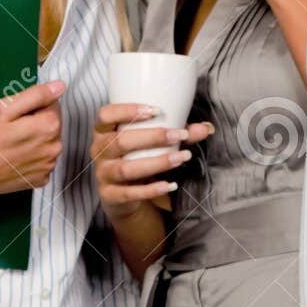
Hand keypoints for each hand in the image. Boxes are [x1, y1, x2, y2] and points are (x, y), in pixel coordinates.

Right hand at [0, 80, 65, 197]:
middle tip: (10, 128)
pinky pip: (41, 162)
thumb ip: (36, 95)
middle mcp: (54, 148)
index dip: (33, 106)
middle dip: (35, 123)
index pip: (52, 105)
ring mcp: (47, 166)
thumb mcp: (5, 109)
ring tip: (9, 144)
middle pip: (51, 125)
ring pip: (46, 143)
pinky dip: (31, 158)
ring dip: (34, 140)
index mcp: (49, 126)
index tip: (16, 114)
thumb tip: (58, 87)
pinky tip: (13, 157)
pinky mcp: (39, 180)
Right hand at [92, 103, 214, 218]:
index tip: (156, 110)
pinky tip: (171, 184)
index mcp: (104, 132)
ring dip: (156, 162)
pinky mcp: (110, 196)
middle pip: (120, 141)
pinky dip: (151, 189)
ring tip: (182, 157)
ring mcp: (102, 174)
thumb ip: (177, 134)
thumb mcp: (153, 144)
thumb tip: (207, 128)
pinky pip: (129, 193)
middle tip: (180, 135)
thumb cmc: (136, 158)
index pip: (105, 115)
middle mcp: (99, 151)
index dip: (127, 110)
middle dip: (153, 137)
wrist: (121, 196)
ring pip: (125, 169)